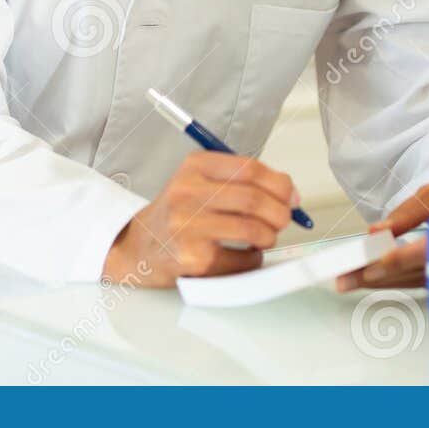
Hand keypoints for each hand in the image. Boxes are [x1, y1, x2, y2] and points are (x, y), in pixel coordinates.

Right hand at [103, 151, 298, 286]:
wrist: (137, 247)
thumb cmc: (178, 214)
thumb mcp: (199, 182)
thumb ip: (240, 182)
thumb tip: (290, 195)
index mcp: (194, 167)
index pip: (250, 169)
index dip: (280, 184)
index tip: (291, 196)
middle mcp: (187, 193)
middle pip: (253, 199)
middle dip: (280, 213)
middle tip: (284, 220)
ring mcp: (188, 227)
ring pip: (252, 230)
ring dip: (269, 236)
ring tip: (264, 238)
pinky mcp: (192, 259)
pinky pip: (241, 260)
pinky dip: (253, 259)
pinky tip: (244, 256)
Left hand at [335, 181, 428, 291]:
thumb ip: (408, 212)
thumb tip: (376, 231)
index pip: (427, 248)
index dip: (397, 260)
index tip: (368, 265)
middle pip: (417, 272)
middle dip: (378, 276)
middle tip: (344, 279)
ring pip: (418, 282)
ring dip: (383, 283)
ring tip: (350, 280)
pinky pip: (426, 284)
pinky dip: (399, 282)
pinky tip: (374, 282)